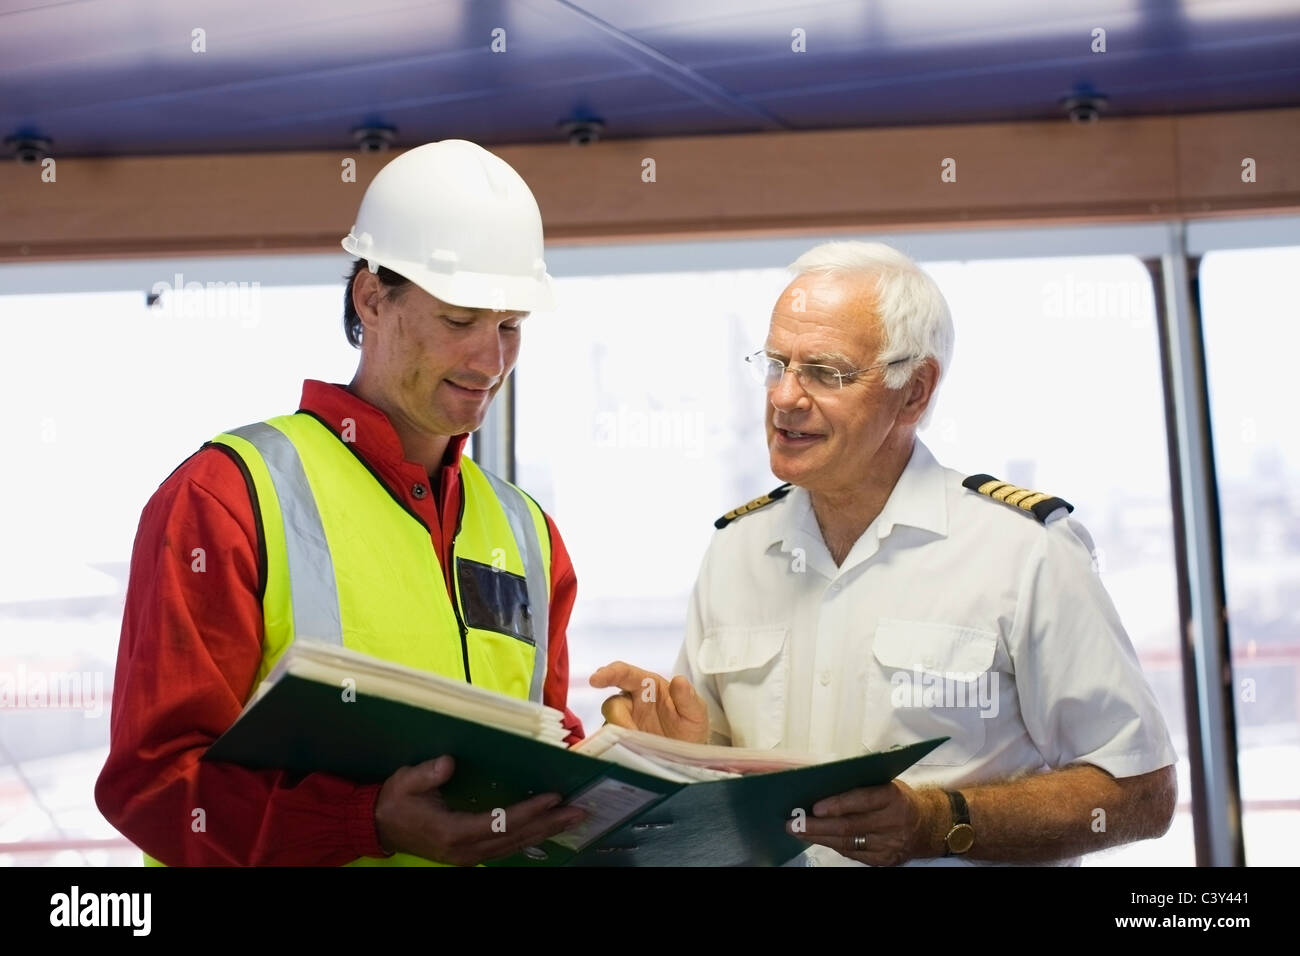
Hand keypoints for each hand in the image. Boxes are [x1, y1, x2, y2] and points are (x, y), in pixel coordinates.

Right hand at [373, 755, 584, 865]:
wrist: (378, 826)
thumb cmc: (395, 800)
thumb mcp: (405, 782)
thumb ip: (427, 774)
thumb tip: (449, 762)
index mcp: (451, 832)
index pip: (499, 823)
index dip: (528, 812)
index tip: (554, 798)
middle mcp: (464, 850)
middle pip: (515, 838)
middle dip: (549, 824)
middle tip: (580, 810)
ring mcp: (468, 856)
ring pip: (515, 846)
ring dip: (545, 832)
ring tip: (572, 817)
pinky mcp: (470, 853)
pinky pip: (507, 847)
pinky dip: (530, 837)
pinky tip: (547, 828)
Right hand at [589, 661, 709, 743]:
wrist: (689, 756)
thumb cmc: (691, 727)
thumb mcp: (696, 713)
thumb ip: (688, 698)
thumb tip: (679, 680)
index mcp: (648, 686)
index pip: (624, 673)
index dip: (609, 674)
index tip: (595, 680)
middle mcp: (632, 701)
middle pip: (612, 703)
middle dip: (617, 716)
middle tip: (630, 731)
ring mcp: (626, 722)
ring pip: (610, 725)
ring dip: (621, 735)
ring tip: (642, 744)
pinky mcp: (622, 741)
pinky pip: (612, 743)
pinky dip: (619, 747)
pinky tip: (634, 753)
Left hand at [787, 780, 943, 866]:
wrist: (928, 824)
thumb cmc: (898, 797)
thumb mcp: (885, 782)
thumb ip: (859, 784)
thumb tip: (820, 783)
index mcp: (894, 797)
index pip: (862, 800)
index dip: (837, 804)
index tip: (814, 807)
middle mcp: (894, 822)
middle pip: (850, 827)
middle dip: (817, 826)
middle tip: (794, 824)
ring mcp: (891, 845)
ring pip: (848, 844)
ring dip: (819, 838)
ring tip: (799, 831)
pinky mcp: (886, 860)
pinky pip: (854, 854)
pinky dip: (833, 846)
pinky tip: (818, 839)